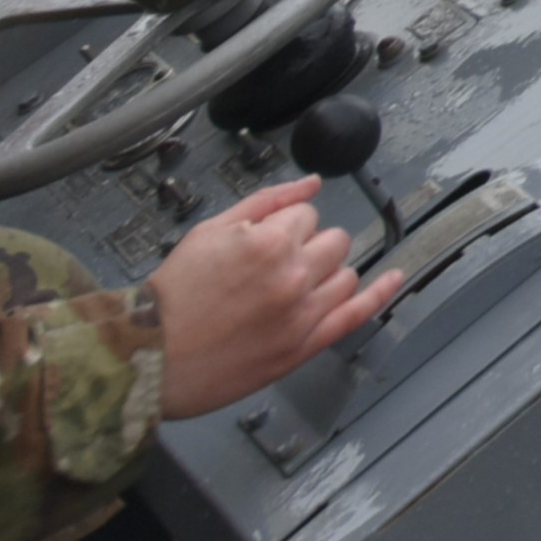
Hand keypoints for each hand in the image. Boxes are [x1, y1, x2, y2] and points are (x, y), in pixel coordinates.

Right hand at [151, 181, 398, 413]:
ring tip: (290, 287)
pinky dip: (379, 294)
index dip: (283, 227)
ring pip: (345, 275)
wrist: (147, 356)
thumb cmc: (171, 297)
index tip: (263, 243)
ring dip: (325, 274)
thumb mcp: (211, 230)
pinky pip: (356, 316)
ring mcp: (302, 315)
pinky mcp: (302, 348)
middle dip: (308, 247)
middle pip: (333, 242)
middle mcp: (293, 277)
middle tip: (273, 265)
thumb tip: (311, 183)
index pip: (307, 215)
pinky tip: (393, 279)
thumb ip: (268, 201)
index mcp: (270, 243)